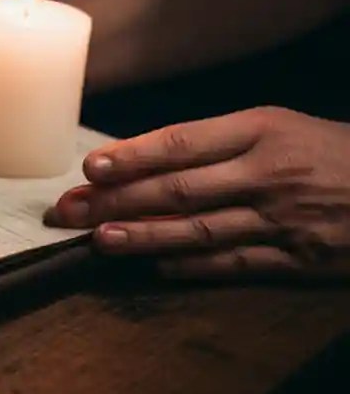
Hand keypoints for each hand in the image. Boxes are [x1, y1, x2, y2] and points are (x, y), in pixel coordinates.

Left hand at [45, 107, 349, 279]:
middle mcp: (268, 173)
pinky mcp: (299, 259)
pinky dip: (191, 266)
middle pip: (178, 188)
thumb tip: (141, 157)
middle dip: (117, 200)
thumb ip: (217, 141)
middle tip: (69, 209)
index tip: (90, 167)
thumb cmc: (330, 151)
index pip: (182, 142)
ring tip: (100, 240)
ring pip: (199, 230)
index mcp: (261, 130)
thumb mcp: (279, 126)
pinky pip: (235, 264)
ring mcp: (284, 219)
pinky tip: (154, 266)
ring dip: (144, 236)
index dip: (132, 156)